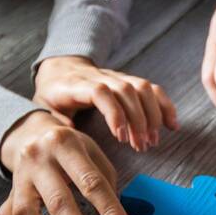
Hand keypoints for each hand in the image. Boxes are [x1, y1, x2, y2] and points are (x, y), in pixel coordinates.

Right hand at [0, 111, 130, 214]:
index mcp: (64, 143)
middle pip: (58, 203)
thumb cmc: (70, 150)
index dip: (109, 210)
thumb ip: (106, 183)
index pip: (90, 182)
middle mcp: (37, 158)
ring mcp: (18, 177)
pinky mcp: (7, 194)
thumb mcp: (93, 153)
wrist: (32, 136)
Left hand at [34, 56, 177, 151]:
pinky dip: (165, 106)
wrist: (59, 68)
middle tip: (141, 146)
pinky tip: (172, 125)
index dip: (114, 112)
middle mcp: (100, 77)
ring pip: (142, 88)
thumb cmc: (52, 94)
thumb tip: (70, 141)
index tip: (121, 136)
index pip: (101, 92)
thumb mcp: (43, 108)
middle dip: (138, 120)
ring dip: (152, 115)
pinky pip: (152, 89)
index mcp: (77, 84)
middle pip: (127, 91)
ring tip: (153, 141)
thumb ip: (54, 123)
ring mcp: (117, 77)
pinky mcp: (128, 81)